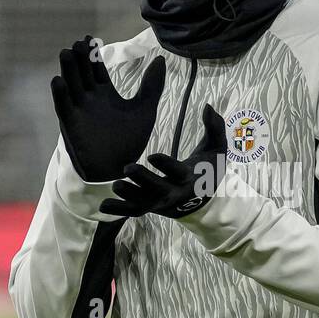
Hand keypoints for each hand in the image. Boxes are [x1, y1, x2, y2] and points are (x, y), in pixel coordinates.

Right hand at [50, 36, 165, 182]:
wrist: (120, 167)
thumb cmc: (131, 141)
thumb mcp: (145, 110)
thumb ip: (152, 86)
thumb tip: (161, 59)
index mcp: (105, 93)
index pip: (96, 69)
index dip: (92, 54)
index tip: (88, 38)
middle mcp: (89, 99)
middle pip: (82, 73)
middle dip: (80, 59)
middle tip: (78, 43)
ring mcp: (79, 111)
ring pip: (71, 86)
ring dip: (68, 70)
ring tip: (66, 53)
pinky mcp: (71, 125)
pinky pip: (64, 107)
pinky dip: (60, 94)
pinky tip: (58, 80)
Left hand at [100, 104, 227, 219]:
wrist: (201, 199)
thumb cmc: (208, 169)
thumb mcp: (216, 149)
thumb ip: (214, 127)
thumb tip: (207, 106)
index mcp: (190, 178)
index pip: (178, 172)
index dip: (166, 165)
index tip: (151, 156)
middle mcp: (174, 193)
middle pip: (159, 190)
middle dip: (144, 180)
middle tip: (128, 168)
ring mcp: (160, 203)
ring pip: (144, 203)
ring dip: (129, 196)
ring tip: (115, 185)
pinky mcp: (149, 207)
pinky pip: (133, 211)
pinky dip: (119, 210)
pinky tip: (102, 206)